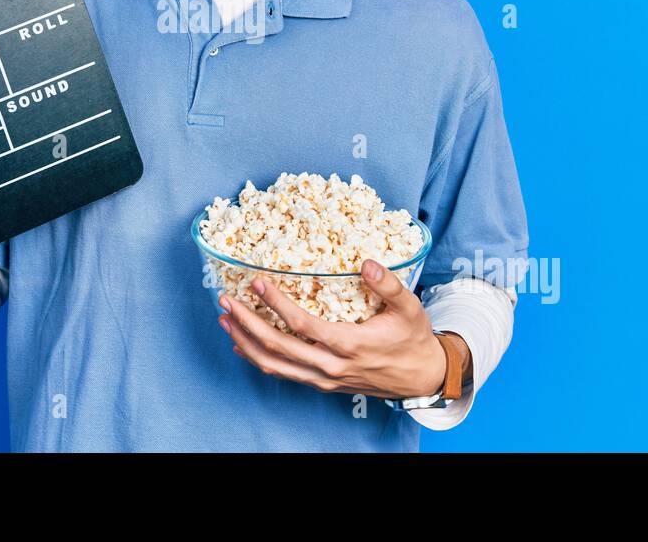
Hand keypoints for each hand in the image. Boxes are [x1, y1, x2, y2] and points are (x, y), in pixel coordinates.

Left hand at [217, 259, 446, 400]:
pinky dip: (259, 359)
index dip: (277, 303)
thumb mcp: (409, 308)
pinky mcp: (322, 383)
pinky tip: (242, 344)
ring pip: (275, 365)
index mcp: (350, 344)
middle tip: (226, 299)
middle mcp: (331, 365)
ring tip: (225, 319)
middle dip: (247, 322)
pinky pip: (283, 373)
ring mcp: (324, 377)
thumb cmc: (413, 338)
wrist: (421, 377)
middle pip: (278, 347)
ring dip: (246, 341)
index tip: (257, 282)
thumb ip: (388, 285)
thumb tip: (367, 264)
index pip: (303, 325)